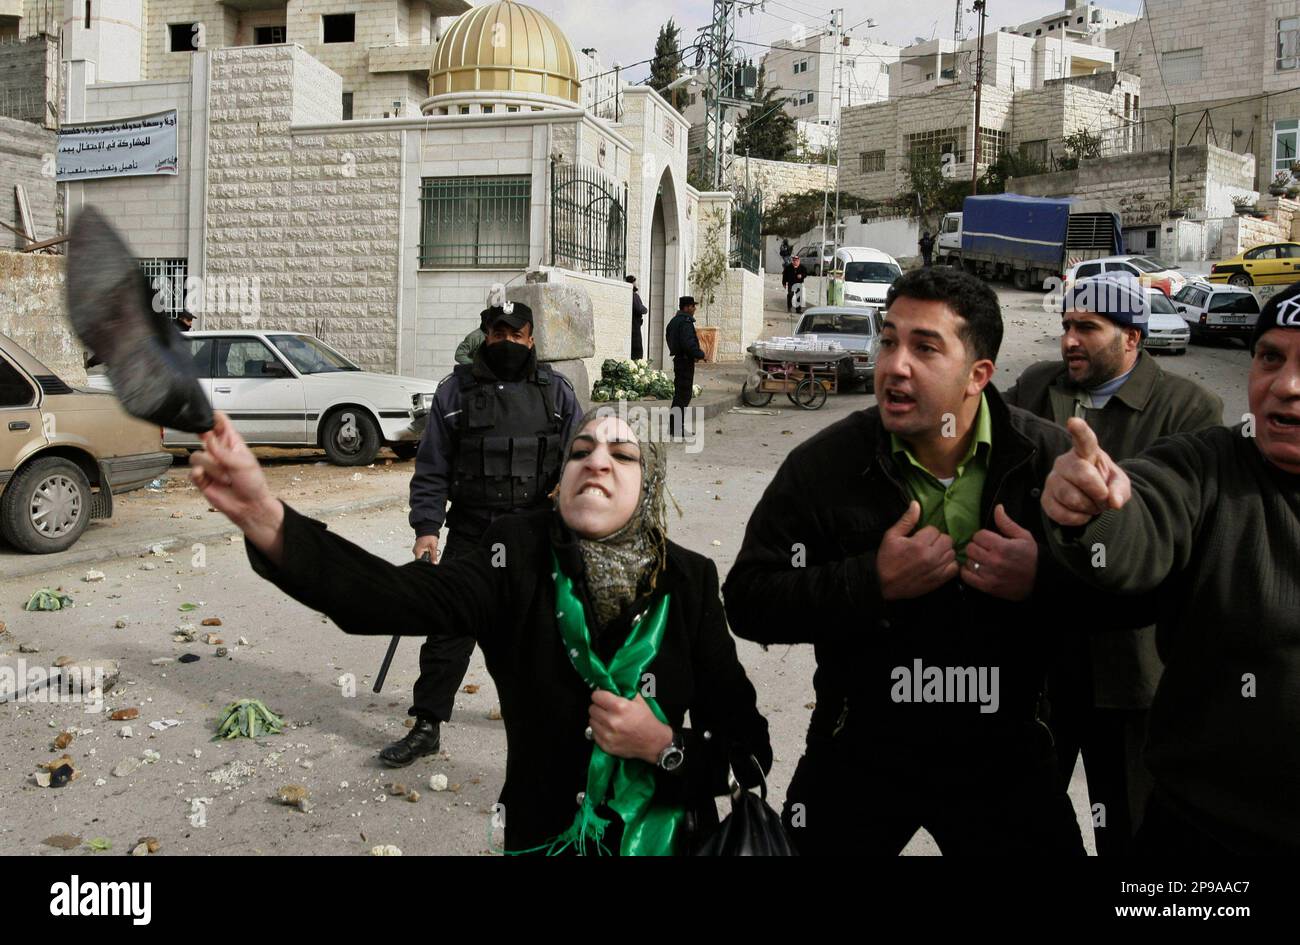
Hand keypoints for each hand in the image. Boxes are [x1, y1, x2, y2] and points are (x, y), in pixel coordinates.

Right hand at [189, 412, 283, 561]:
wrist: (249, 506)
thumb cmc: (253, 484)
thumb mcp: (243, 464)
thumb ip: (224, 452)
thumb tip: (209, 439)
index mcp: (233, 445)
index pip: (222, 425)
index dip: (215, 418)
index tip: (210, 411)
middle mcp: (219, 453)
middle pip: (204, 436)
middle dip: (203, 435)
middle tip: (205, 437)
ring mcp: (210, 465)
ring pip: (197, 455)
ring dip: (212, 467)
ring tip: (226, 477)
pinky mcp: (202, 479)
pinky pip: (193, 471)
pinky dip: (199, 474)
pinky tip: (207, 478)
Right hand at [412, 535, 439, 561]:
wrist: (427, 528)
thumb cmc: (429, 536)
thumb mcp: (433, 547)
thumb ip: (433, 556)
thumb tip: (434, 563)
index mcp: (417, 551)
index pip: (420, 562)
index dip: (426, 563)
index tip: (431, 562)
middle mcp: (415, 551)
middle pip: (421, 560)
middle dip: (427, 559)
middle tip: (432, 554)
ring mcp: (416, 549)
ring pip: (422, 556)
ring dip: (427, 556)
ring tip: (431, 550)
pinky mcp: (419, 548)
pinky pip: (422, 553)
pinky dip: (426, 553)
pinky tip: (429, 549)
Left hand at [588, 691, 672, 763]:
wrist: (653, 742)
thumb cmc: (647, 721)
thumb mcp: (638, 700)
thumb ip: (623, 691)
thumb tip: (609, 685)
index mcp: (620, 707)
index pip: (596, 696)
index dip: (600, 695)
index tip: (603, 697)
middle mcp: (612, 721)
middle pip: (592, 708)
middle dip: (599, 707)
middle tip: (607, 709)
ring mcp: (608, 735)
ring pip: (591, 721)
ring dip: (598, 719)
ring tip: (608, 720)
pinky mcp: (606, 746)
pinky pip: (593, 733)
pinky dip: (599, 730)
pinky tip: (609, 729)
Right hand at [877, 501, 958, 599]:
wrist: (885, 586)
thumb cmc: (887, 560)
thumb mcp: (891, 537)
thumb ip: (906, 520)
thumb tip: (916, 504)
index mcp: (918, 544)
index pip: (935, 530)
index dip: (926, 532)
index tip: (918, 538)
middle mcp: (931, 556)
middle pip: (947, 540)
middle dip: (938, 540)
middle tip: (927, 545)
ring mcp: (937, 569)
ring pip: (952, 552)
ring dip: (944, 551)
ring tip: (933, 554)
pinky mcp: (940, 580)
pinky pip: (954, 567)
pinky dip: (949, 564)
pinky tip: (940, 563)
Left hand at [962, 504, 1038, 599]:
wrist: (1040, 580)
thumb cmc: (1031, 556)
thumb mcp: (1023, 536)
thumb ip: (1006, 523)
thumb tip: (997, 508)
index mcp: (1002, 546)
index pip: (978, 535)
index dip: (982, 536)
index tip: (988, 539)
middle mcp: (994, 561)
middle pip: (971, 548)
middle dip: (976, 546)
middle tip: (984, 549)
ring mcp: (990, 575)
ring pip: (968, 561)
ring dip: (973, 559)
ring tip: (982, 559)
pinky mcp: (987, 587)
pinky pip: (967, 577)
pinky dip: (968, 572)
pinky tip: (975, 569)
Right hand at [1042, 418, 1131, 526]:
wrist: (1091, 500)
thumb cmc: (1105, 485)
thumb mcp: (1120, 485)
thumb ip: (1120, 491)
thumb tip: (1113, 502)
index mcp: (1086, 453)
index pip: (1083, 440)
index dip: (1079, 431)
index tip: (1073, 421)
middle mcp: (1064, 462)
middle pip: (1081, 475)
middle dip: (1098, 491)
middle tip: (1103, 497)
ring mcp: (1052, 480)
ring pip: (1071, 497)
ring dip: (1088, 507)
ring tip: (1092, 505)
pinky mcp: (1045, 499)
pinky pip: (1061, 513)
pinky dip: (1077, 518)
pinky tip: (1081, 513)